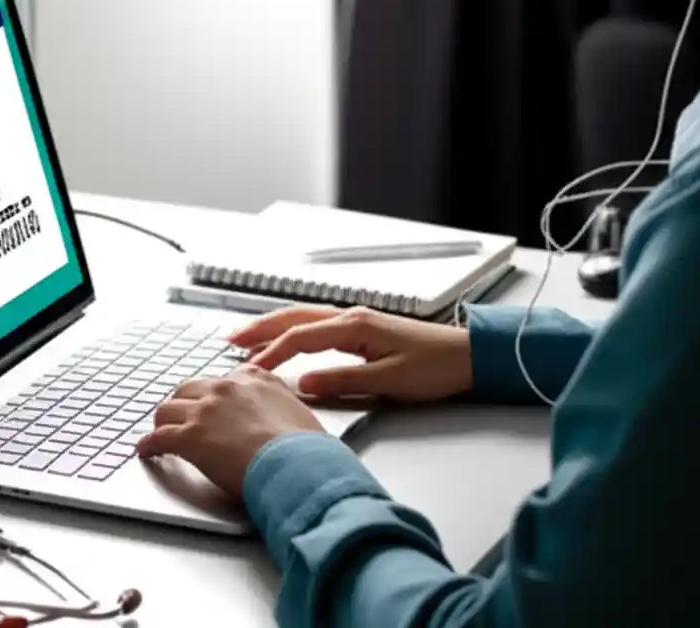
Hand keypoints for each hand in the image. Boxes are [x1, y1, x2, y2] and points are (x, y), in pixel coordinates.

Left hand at [137, 364, 324, 497]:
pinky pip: (158, 438)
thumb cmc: (305, 448)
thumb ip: (279, 406)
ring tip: (160, 433)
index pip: (221, 380)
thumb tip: (278, 420)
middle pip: (188, 390)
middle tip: (180, 418)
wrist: (298, 464)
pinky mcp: (189, 437)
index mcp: (253, 378)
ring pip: (167, 409)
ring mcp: (204, 410)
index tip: (209, 404)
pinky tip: (147, 451)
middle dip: (181, 405)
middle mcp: (225, 387)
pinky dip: (149, 445)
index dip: (211, 395)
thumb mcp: (298, 411)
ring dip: (163, 422)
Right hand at [229, 305, 473, 401]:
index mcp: (355, 327)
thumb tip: (304, 384)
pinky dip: (294, 329)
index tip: (249, 370)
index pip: (300, 338)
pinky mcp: (364, 328)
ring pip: (304, 318)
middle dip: (260, 329)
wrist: (469, 356)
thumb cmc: (436, 367)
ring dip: (274, 326)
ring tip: (248, 338)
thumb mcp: (388, 381)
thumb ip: (343, 381)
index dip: (271, 354)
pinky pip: (317, 324)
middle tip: (230, 341)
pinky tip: (287, 339)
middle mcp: (352, 317)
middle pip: (294, 318)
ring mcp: (358, 320)